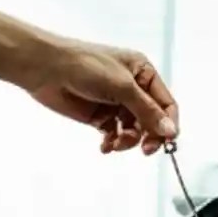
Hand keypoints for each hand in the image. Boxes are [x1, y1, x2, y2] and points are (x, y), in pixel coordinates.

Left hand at [26, 40, 179, 154]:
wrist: (45, 69)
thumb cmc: (84, 66)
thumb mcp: (122, 87)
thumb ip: (147, 111)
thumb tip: (171, 130)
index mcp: (143, 72)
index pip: (166, 103)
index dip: (168, 123)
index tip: (166, 141)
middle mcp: (132, 88)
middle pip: (152, 120)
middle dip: (148, 136)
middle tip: (145, 150)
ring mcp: (116, 103)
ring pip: (134, 130)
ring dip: (128, 140)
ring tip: (115, 144)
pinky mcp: (100, 116)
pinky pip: (115, 134)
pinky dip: (113, 142)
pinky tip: (105, 146)